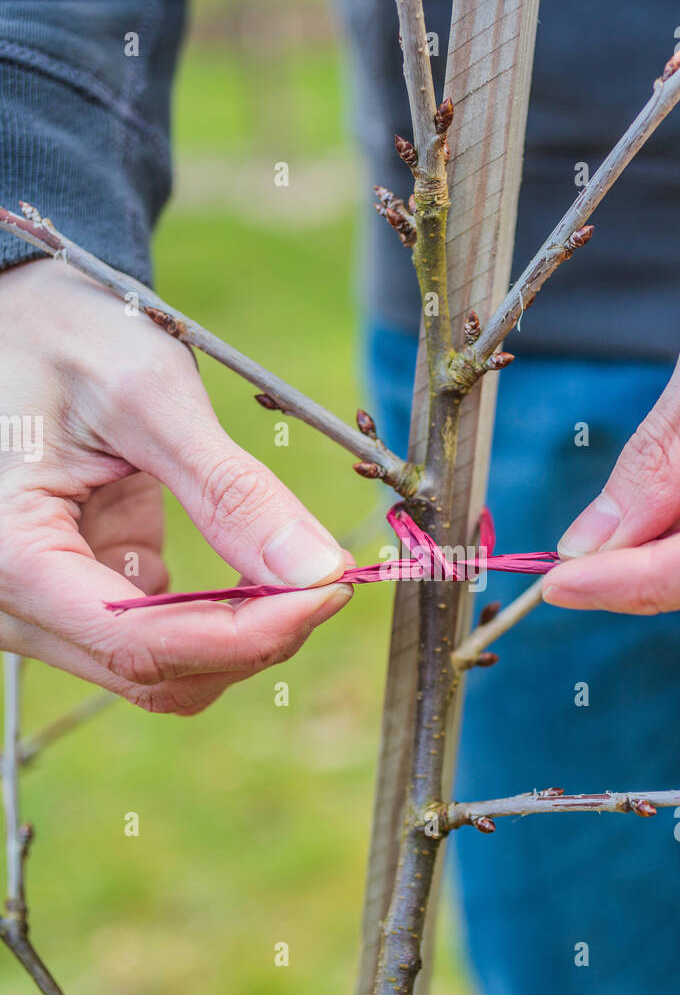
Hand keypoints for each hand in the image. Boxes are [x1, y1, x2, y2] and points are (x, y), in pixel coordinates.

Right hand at [0, 259, 351, 712]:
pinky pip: (157, 640)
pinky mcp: (75, 599)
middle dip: (256, 636)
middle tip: (332, 577)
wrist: (18, 323)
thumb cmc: (62, 336)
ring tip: (301, 569)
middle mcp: (10, 604)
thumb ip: (231, 491)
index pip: (141, 644)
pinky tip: (254, 565)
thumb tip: (319, 570)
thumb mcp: (149, 396)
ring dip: (242, 636)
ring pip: (160, 671)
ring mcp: (39, 611)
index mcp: (10, 557)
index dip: (248, 635)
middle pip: (154, 672)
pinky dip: (219, 617)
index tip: (330, 592)